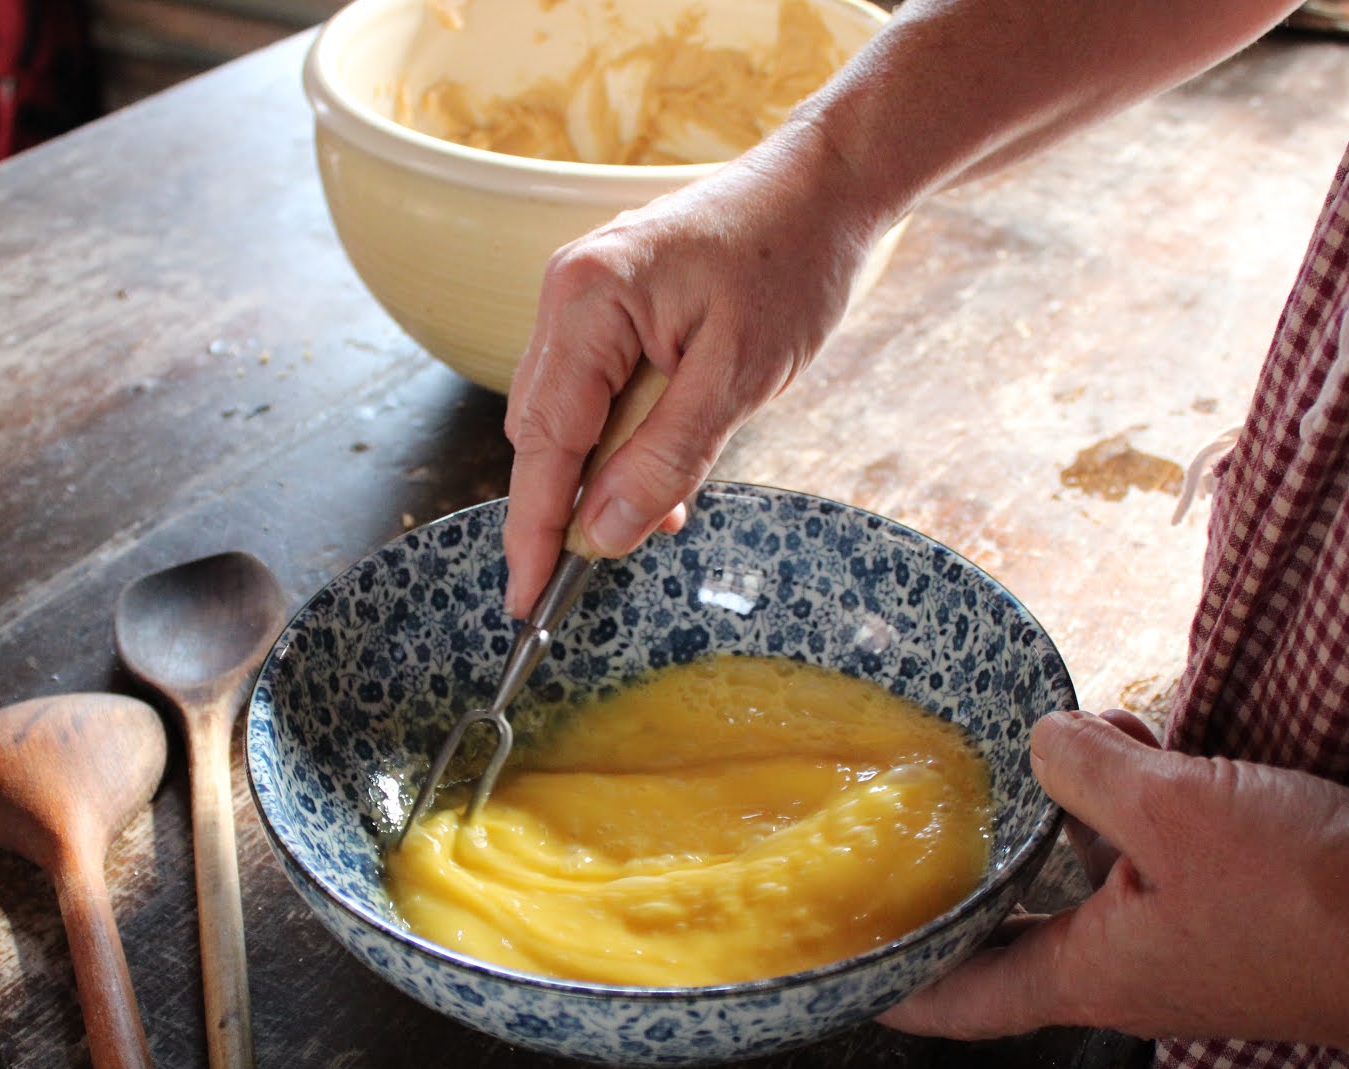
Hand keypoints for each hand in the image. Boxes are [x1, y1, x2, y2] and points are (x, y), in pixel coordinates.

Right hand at [501, 126, 883, 614]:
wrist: (824, 189)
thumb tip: (601, 536)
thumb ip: (663, 462)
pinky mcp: (607, 308)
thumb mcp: (736, 380)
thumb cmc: (789, 264)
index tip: (524, 599)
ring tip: (666, 510)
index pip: (542, 442)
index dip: (531, 529)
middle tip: (612, 562)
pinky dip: (623, 442)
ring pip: (568, 419)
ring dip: (606, 475)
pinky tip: (666, 471)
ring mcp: (582, 298)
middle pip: (542, 434)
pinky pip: (595, 394)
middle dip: (573, 505)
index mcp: (586, 301)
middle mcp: (567, 295)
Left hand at [880, 710, 1348, 1049]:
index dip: (901, 989)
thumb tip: (1042, 741)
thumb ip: (1088, 774)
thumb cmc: (1303, 897)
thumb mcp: (1173, 809)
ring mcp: (1187, 954)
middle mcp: (1129, 977)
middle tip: (921, 838)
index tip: (846, 975)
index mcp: (1091, 975)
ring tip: (1050, 747)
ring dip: (1069, 824)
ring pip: (1096, 884)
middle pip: (1023, 933)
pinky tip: (1143, 749)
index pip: (965, 1000)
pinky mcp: (1239, 925)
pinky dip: (1136, 817)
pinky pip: (1157, 868)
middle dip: (978, 880)